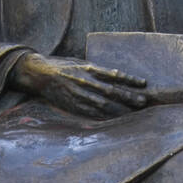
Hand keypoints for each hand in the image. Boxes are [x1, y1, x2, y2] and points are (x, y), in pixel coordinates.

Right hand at [9, 51, 146, 117]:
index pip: (114, 74)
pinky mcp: (72, 105)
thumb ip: (96, 70)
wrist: (39, 73)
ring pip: (103, 104)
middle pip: (112, 91)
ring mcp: (79, 94)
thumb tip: (114, 76)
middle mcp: (86, 81)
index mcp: (88, 68)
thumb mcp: (80, 63)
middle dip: (129, 96)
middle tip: (143, 101)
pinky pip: (91, 113)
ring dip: (119, 109)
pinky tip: (115, 119)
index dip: (130, 79)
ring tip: (133, 112)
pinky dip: (104, 116)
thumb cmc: (62, 66)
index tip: (144, 83)